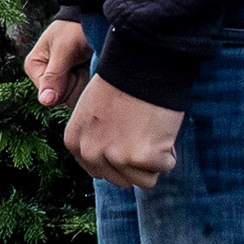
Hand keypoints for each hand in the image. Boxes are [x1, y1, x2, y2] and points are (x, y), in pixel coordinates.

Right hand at [24, 18, 92, 109]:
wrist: (93, 19)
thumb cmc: (75, 28)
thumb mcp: (64, 49)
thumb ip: (55, 76)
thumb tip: (45, 101)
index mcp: (34, 67)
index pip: (51, 94)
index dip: (67, 83)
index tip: (74, 64)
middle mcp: (44, 77)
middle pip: (63, 98)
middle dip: (77, 82)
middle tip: (82, 61)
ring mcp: (59, 81)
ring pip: (74, 98)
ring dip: (85, 81)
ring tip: (86, 62)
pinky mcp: (73, 82)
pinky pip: (82, 94)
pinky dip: (90, 82)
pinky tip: (89, 67)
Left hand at [61, 74, 184, 191]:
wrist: (140, 62)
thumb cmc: (121, 82)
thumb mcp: (92, 111)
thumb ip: (95, 139)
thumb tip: (110, 164)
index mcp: (74, 142)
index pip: (101, 172)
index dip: (121, 156)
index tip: (127, 133)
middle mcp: (91, 152)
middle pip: (122, 180)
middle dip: (138, 161)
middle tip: (142, 129)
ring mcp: (116, 156)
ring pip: (144, 180)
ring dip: (154, 158)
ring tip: (150, 127)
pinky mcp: (142, 157)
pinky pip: (165, 167)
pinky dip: (169, 150)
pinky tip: (160, 126)